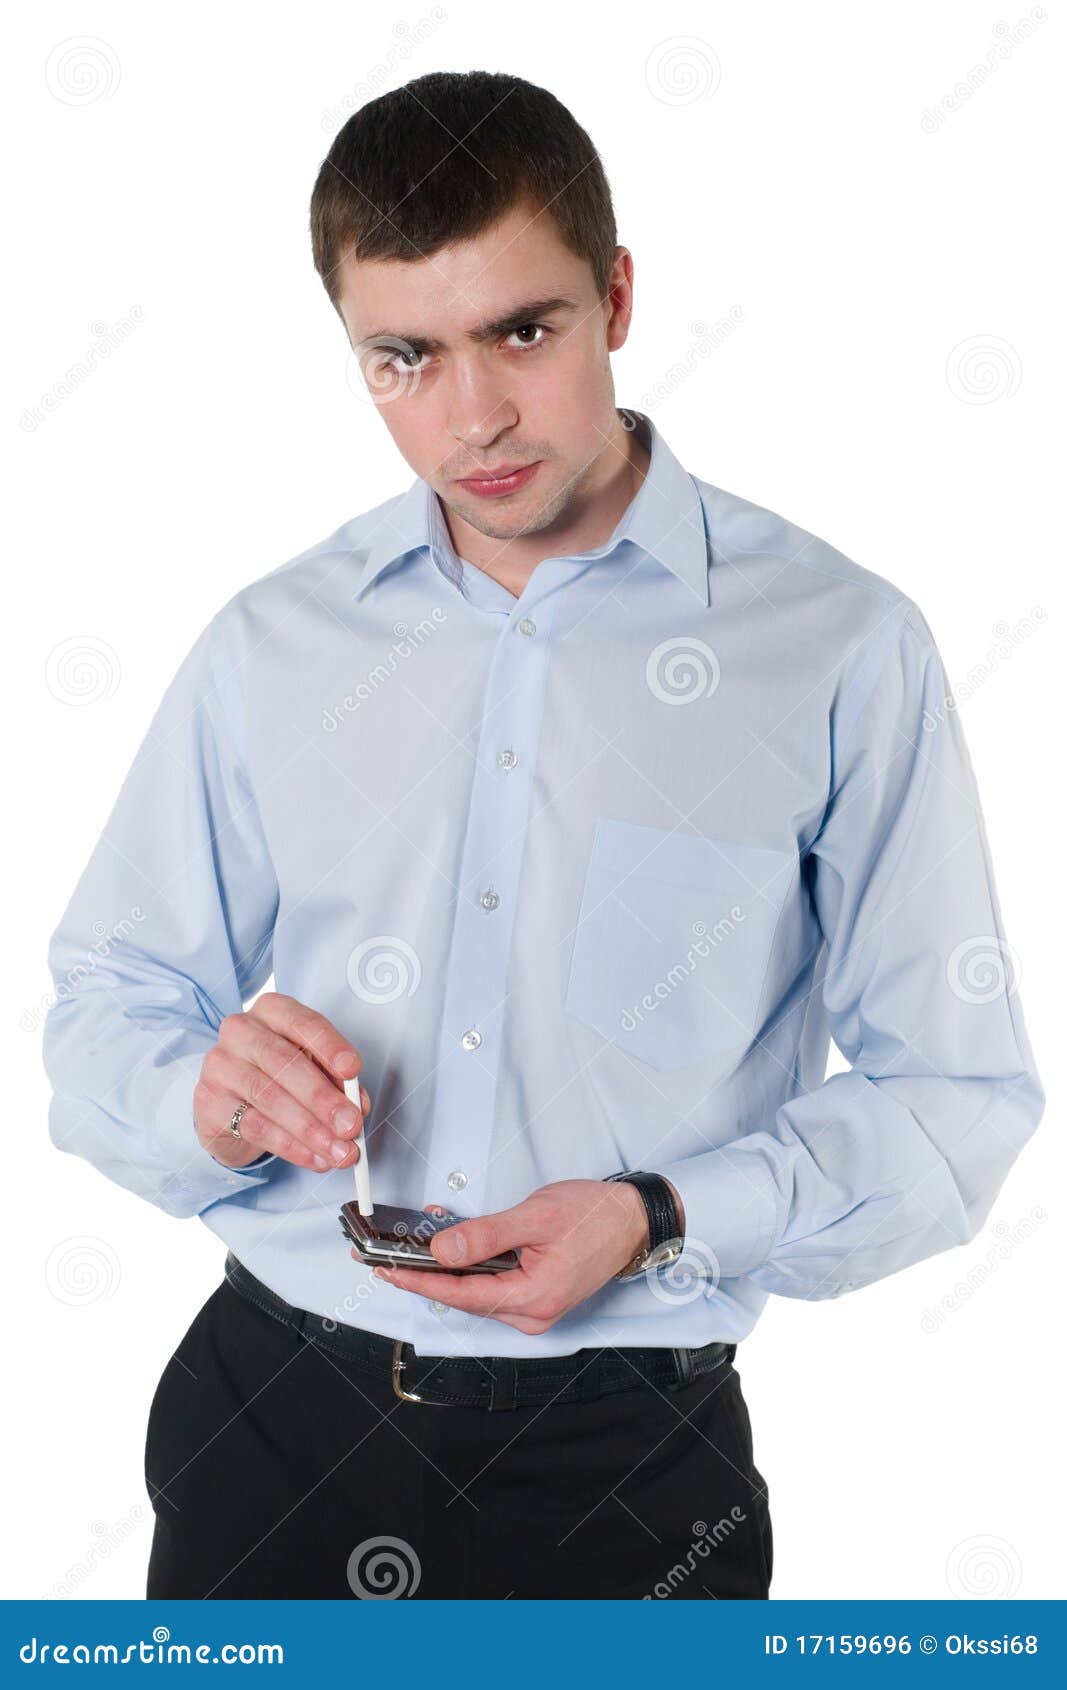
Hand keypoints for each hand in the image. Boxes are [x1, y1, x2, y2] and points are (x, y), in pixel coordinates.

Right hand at [194, 991, 370, 1171]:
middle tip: (350, 1125)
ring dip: (311, 1130)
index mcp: (272, 1012)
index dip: (329, 1047)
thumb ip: (336, 1081)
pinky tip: (313, 1157)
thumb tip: (357, 1105)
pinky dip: (291, 1146)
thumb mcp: (311, 1069)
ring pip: (270, 1098)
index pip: (303, 1022)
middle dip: (323, 1098)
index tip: (353, 1071)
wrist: (229, 1104)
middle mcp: (242, 1031)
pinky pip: (255, 1126)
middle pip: (285, 1062)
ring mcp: (220, 1065)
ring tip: (338, 1151)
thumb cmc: (277, 1076)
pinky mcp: (209, 1101)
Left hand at [357, 1177, 664, 1333]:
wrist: (632, 1220)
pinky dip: (469, 1265)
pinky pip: (491, 1285)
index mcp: (534, 1298)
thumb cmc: (594, 1215)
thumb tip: (442, 1252)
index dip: (420, 1282)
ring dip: (447, 1267)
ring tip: (413, 1244)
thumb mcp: (535, 1216)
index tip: (386, 1272)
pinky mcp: (534, 1296)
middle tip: (386, 1256)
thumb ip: (486, 1235)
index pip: (462, 1295)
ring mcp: (534, 1308)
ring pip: (475, 1291)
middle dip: (425, 1274)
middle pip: (464, 1297)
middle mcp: (532, 1314)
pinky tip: (452, 1243)